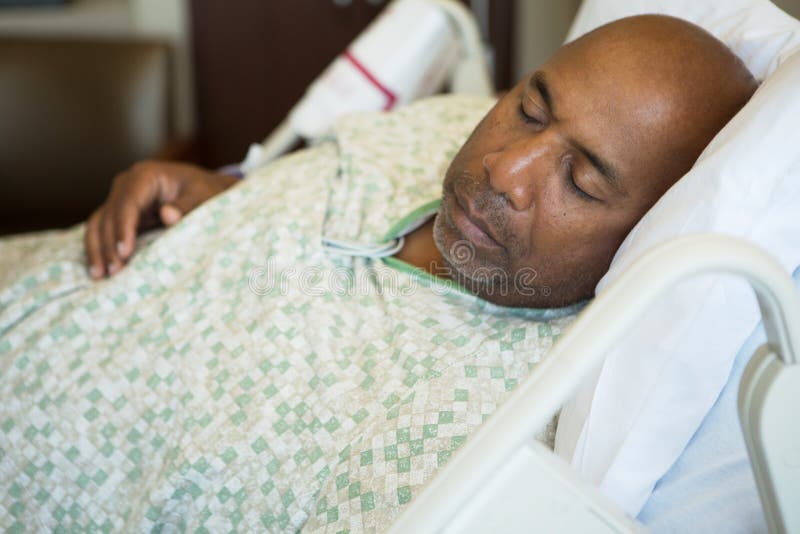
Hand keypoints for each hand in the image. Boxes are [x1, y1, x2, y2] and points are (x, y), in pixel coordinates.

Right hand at [84, 160, 238, 278]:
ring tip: (100, 276)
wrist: (206, 190)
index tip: (124, 252)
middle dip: (108, 244)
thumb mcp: (203, 196)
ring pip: (98, 224)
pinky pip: (103, 232)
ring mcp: (120, 199)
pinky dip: (100, 250)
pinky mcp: (121, 215)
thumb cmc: (206, 192)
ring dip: (97, 250)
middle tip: (114, 272)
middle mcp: (127, 185)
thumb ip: (187, 206)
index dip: (123, 228)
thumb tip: (167, 215)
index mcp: (145, 176)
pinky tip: (99, 272)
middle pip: (109, 215)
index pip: (127, 203)